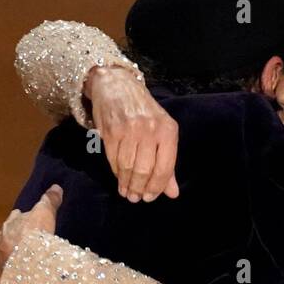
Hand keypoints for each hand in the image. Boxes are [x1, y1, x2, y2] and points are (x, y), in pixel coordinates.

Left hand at [0, 184, 62, 283]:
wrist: (27, 266)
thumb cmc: (35, 237)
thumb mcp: (45, 214)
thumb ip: (49, 201)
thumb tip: (56, 187)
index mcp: (10, 225)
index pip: (13, 219)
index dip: (19, 219)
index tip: (23, 218)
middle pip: (4, 237)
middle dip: (10, 239)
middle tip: (20, 243)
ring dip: (4, 258)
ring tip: (12, 262)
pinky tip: (4, 280)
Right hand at [85, 67, 178, 202]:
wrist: (117, 85)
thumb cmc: (144, 113)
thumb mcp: (162, 133)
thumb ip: (168, 164)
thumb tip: (172, 193)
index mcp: (167, 130)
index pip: (164, 168)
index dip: (156, 187)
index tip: (149, 197)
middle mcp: (150, 129)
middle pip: (144, 170)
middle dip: (139, 188)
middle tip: (135, 198)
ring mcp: (129, 129)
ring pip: (128, 167)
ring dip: (126, 184)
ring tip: (126, 192)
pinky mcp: (111, 130)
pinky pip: (114, 159)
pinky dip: (117, 172)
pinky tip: (119, 178)